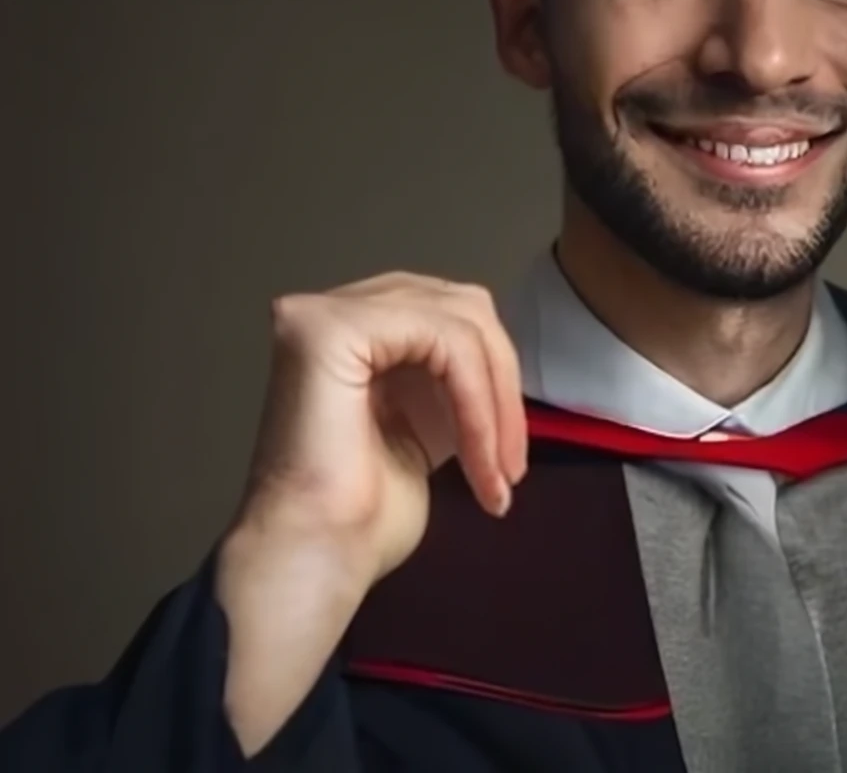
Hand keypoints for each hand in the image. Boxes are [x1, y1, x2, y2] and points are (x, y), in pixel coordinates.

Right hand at [215, 273, 527, 753]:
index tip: (510, 461)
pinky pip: (447, 341)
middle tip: (511, 467)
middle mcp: (336, 309)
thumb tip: (500, 366)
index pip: (453, 314)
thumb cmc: (362, 516)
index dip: (497, 378)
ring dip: (496, 403)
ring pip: (463, 321)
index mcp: (358, 331)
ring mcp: (328, 312)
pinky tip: (478, 460)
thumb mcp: (426, 425)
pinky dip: (478, 403)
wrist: (316, 560)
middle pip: (463, 305)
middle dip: (503, 384)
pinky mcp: (333, 328)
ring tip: (498, 475)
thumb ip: (450, 382)